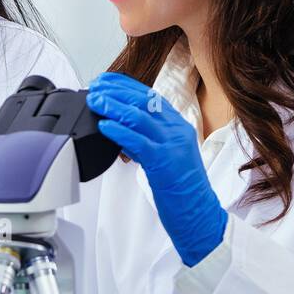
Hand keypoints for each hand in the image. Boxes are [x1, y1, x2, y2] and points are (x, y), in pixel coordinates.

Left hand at [87, 72, 227, 266]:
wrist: (199, 213)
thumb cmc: (180, 188)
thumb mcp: (164, 155)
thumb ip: (146, 138)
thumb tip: (118, 126)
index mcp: (178, 126)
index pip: (150, 96)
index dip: (125, 85)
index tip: (106, 80)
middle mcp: (177, 131)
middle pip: (144, 101)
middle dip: (116, 91)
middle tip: (96, 87)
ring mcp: (172, 145)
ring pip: (140, 116)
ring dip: (114, 106)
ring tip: (95, 101)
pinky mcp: (165, 162)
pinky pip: (139, 141)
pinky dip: (119, 131)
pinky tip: (104, 126)